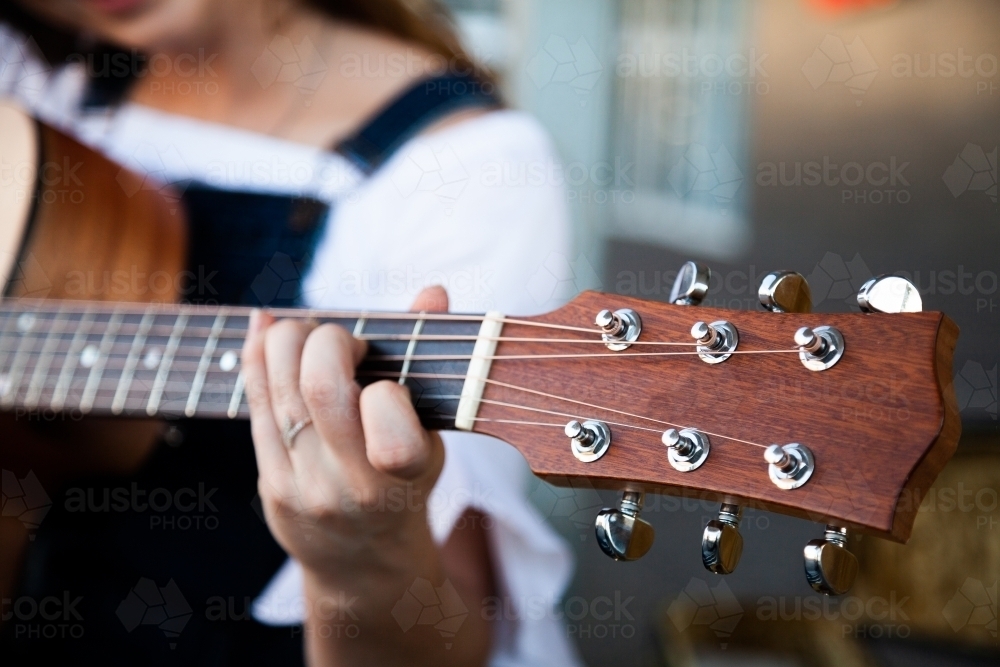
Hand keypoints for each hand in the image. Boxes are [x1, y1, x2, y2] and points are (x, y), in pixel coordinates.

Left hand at [241, 287, 490, 665]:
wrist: (364, 564)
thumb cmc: (406, 484)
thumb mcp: (433, 433)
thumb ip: (430, 359)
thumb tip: (433, 291)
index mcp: (407, 474)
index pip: (388, 414)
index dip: (384, 384)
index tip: (384, 381)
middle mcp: (354, 487)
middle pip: (322, 387)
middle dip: (329, 339)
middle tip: (343, 341)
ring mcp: (306, 488)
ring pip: (281, 389)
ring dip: (291, 341)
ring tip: (310, 339)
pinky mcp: (271, 486)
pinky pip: (254, 405)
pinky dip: (258, 356)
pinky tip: (267, 332)